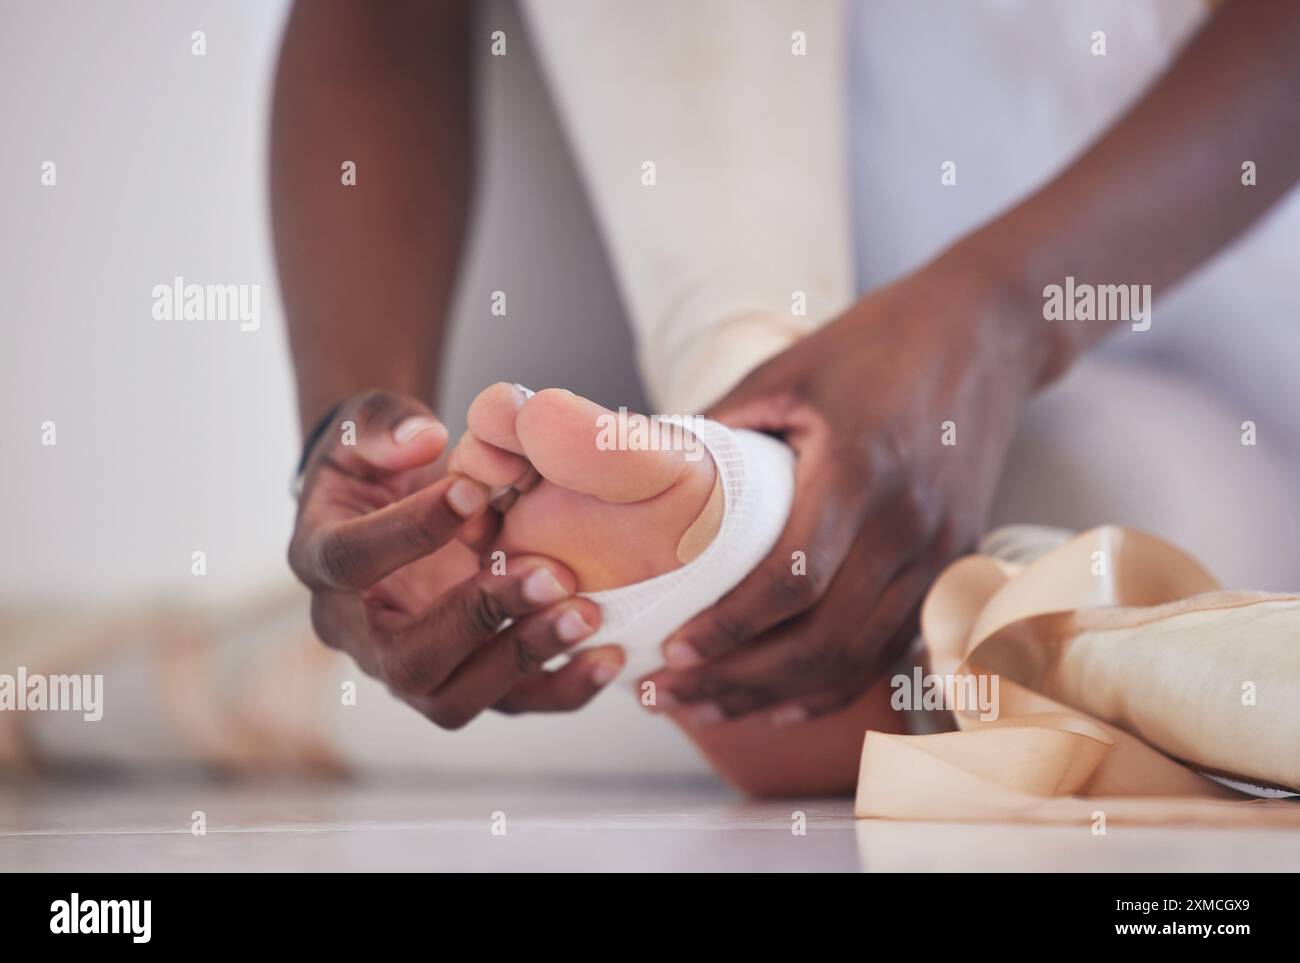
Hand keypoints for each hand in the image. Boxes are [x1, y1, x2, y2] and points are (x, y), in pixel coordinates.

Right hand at [288, 390, 621, 728]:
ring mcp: (408, 668)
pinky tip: (608, 658)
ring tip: (585, 614)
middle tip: (549, 575)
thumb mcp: (367, 425)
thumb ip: (385, 426)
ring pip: (453, 700)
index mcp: (321, 561)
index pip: (351, 562)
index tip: (471, 493)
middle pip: (406, 659)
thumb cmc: (381, 460)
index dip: (408, 532)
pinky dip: (560, 689)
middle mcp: (357, 633)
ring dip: (522, 661)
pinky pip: (509, 705)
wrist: (395, 500)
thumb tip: (423, 442)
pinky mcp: (461, 681)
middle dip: (479, 620)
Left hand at [644, 254, 1050, 725]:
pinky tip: (781, 704)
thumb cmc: (877, 343)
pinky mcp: (954, 562)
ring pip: (856, 657)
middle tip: (671, 694)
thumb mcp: (786, 371)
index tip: (672, 649)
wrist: (985, 332)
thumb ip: (717, 431)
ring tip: (709, 709)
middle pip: (822, 639)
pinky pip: (890, 647)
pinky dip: (833, 685)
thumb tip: (642, 483)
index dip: (728, 626)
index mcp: (862, 470)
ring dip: (778, 695)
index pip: (791, 579)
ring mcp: (941, 550)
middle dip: (739, 680)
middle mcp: (910, 524)